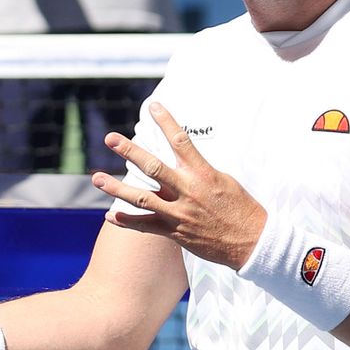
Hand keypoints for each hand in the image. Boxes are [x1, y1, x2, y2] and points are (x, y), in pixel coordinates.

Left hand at [92, 101, 266, 268]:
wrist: (252, 242)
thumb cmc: (240, 208)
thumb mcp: (223, 181)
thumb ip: (198, 170)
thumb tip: (182, 158)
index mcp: (203, 174)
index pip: (182, 141)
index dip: (166, 122)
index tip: (153, 106)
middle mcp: (188, 191)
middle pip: (153, 168)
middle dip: (130, 151)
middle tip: (110, 138)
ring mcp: (179, 213)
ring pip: (141, 199)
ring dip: (116, 189)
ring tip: (96, 179)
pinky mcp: (175, 232)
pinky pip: (144, 227)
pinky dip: (126, 221)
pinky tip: (109, 215)